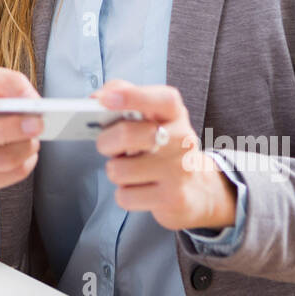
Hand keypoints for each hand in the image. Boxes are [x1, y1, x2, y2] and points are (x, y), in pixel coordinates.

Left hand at [90, 79, 236, 231]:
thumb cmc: (164, 147)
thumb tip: (95, 99)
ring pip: (119, 170)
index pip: (161, 99)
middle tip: (109, 145)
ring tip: (131, 168)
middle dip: (106, 142)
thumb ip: (124, 98)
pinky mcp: (172, 199)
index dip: (132, 96)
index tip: (105, 99)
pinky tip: (140, 187)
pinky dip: (125, 193)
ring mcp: (179, 171)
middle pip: (127, 134)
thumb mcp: (153, 116)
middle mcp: (181, 139)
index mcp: (174, 113)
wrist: (199, 188)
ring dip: (117, 171)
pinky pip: (125, 196)